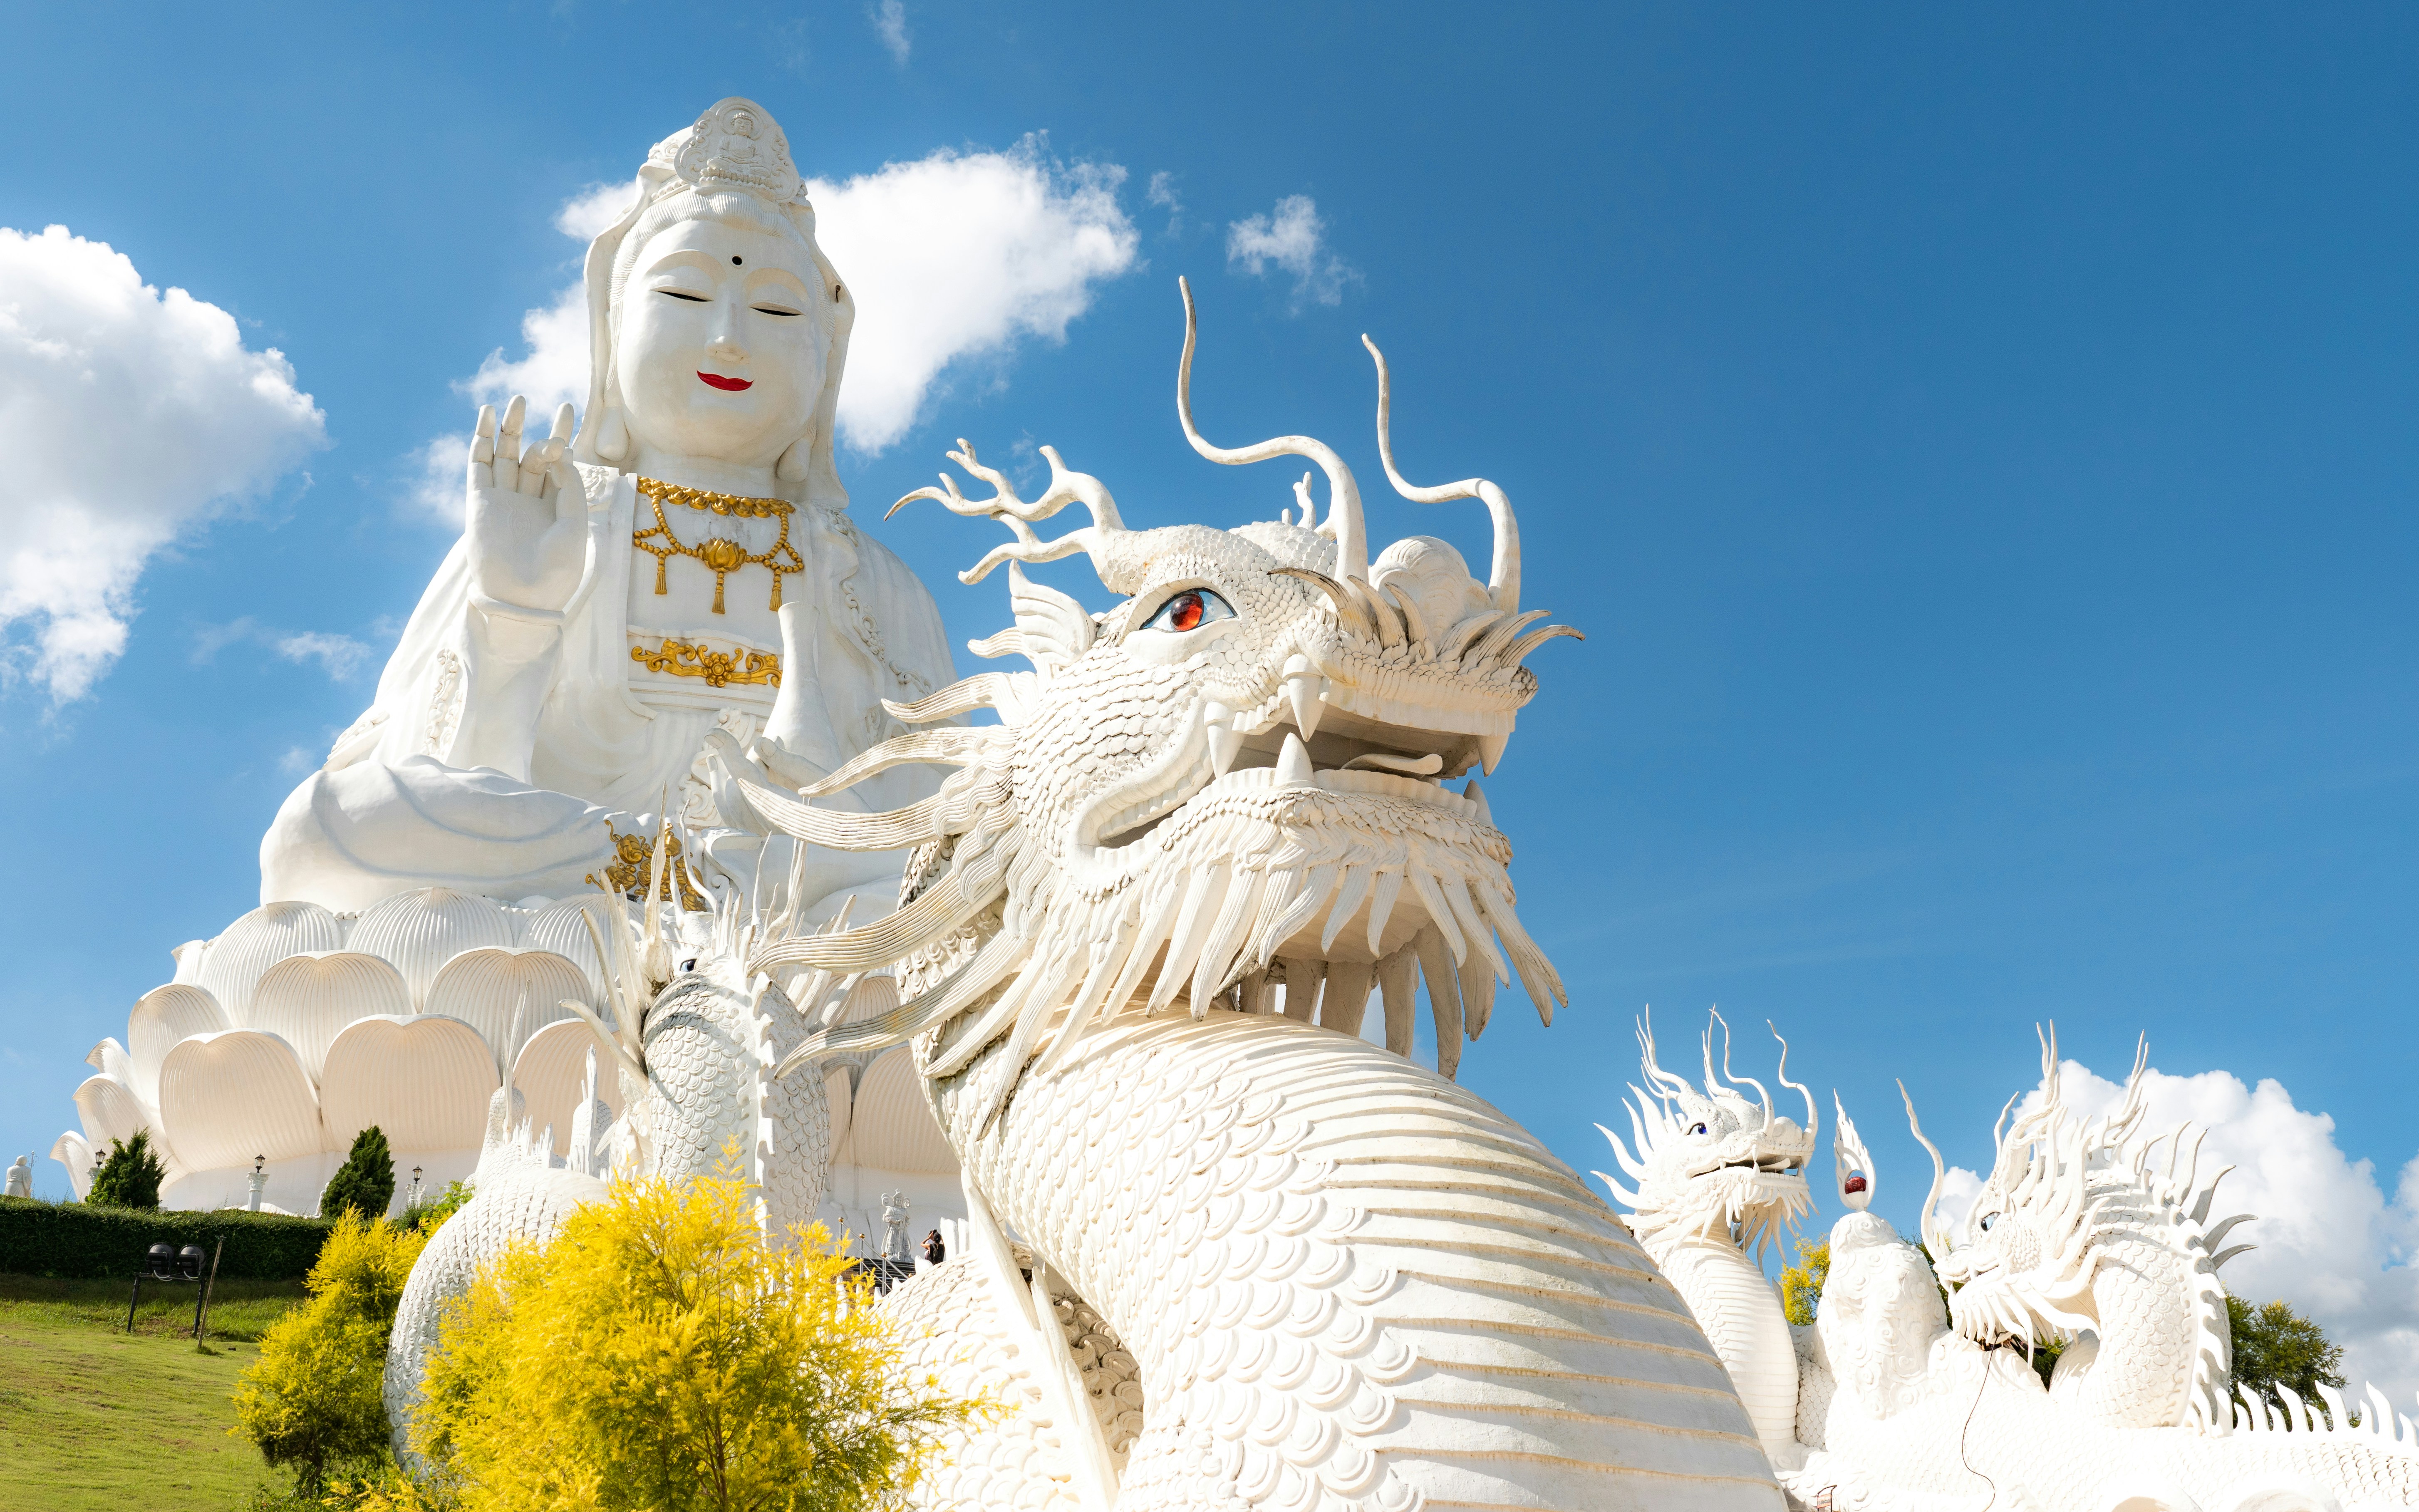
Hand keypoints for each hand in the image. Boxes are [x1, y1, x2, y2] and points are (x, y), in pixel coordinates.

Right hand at [465, 396, 585, 613]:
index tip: (569, 408)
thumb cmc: (556, 570)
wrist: (522, 598)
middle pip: (533, 455)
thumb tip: (560, 452)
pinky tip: (487, 418)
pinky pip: (478, 466)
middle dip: (538, 430)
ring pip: (505, 456)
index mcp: (556, 507)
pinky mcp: (479, 502)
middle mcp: (529, 501)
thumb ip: (569, 486)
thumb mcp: (574, 525)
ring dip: (509, 428)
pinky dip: (481, 441)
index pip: (558, 463)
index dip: (562, 435)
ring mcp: (503, 500)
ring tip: (516, 401)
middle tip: (545, 403)